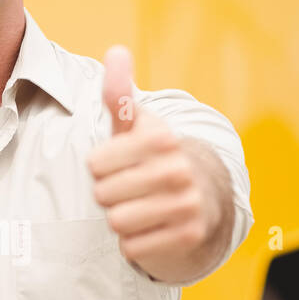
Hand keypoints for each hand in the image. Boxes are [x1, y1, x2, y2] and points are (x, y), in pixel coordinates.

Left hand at [87, 45, 221, 275]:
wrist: (204, 196)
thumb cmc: (154, 157)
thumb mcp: (136, 125)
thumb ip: (119, 94)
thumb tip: (116, 52)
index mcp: (162, 138)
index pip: (95, 164)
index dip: (100, 167)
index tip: (119, 163)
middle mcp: (179, 169)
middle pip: (103, 195)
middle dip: (109, 194)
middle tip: (129, 189)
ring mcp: (187, 204)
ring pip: (117, 222)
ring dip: (121, 219)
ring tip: (139, 207)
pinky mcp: (188, 236)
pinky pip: (133, 247)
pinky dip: (135, 242)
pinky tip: (152, 228)